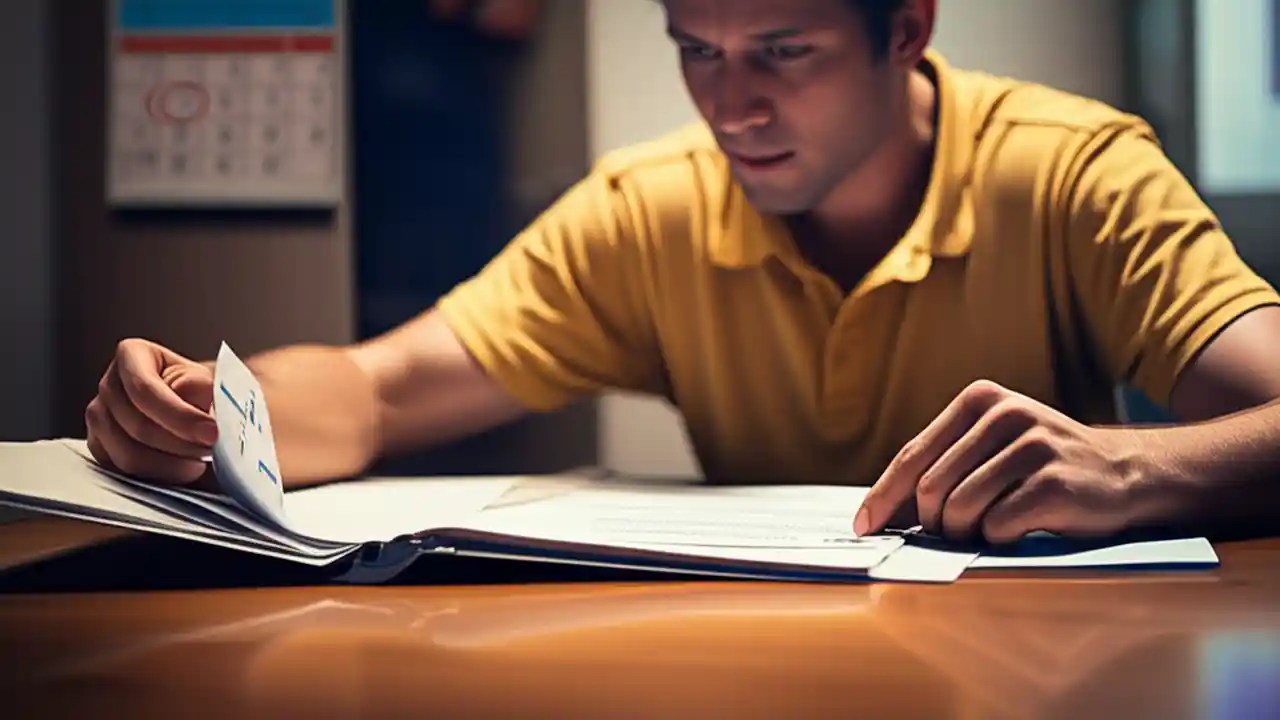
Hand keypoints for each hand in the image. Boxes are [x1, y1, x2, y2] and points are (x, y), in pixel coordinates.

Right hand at [85, 339, 217, 482]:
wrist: (193, 405)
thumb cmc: (199, 389)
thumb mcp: (207, 378)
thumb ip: (200, 385)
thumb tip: (190, 392)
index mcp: (132, 355)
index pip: (146, 390)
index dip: (180, 416)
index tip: (212, 433)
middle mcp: (109, 384)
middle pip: (137, 426)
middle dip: (181, 444)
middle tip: (211, 450)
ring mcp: (99, 417)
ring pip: (128, 455)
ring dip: (170, 465)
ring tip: (198, 461)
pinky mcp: (101, 448)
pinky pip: (123, 473)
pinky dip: (156, 476)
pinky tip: (179, 468)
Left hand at [855, 380, 1158, 543]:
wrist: (1126, 472)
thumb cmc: (1040, 467)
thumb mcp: (991, 446)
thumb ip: (942, 465)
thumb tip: (879, 511)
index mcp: (980, 400)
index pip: (914, 456)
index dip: (883, 496)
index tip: (863, 528)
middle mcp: (1004, 414)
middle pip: (932, 487)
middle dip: (933, 522)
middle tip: (950, 533)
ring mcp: (1032, 445)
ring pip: (961, 508)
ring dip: (964, 533)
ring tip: (985, 530)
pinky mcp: (1054, 481)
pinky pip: (998, 525)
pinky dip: (997, 538)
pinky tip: (1016, 529)